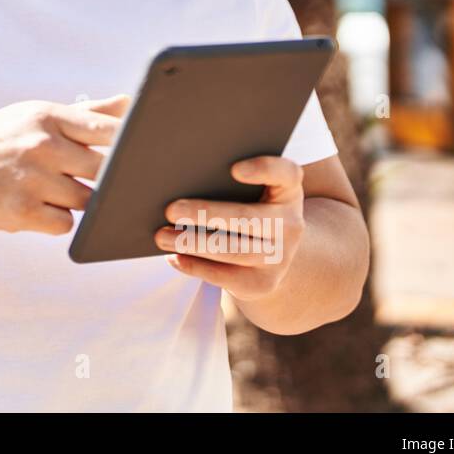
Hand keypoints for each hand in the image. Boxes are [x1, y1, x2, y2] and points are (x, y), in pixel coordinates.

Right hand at [0, 95, 129, 234]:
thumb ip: (85, 113)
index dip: (130, 142)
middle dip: (105, 178)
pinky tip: (39, 206)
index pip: (107, 128)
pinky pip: (65, 223)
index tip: (138, 151)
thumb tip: (128, 101)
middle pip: (104, 169)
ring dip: (78, 199)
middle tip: (90, 177)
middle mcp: (41, 145)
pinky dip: (58, 219)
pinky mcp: (22, 211)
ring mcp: (32, 179)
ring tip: (52, 188)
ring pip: (88, 200)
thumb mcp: (34, 115)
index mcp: (48, 117)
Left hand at [152, 155, 305, 300]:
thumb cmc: (250, 211)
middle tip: (171, 210)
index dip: (263, 169)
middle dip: (206, 213)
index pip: (286, 174)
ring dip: (193, 243)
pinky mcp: (263, 283)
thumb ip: (228, 183)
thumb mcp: (253, 194)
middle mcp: (291, 224)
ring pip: (233, 250)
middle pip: (248, 218)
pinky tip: (174, 257)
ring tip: (162, 236)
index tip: (234, 169)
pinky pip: (225, 276)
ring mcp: (280, 257)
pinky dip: (196, 266)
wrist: (272, 257)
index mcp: (288, 191)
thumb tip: (180, 180)